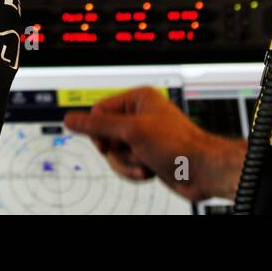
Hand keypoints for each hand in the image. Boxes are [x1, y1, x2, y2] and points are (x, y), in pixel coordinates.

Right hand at [63, 86, 246, 201]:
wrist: (201, 171)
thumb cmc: (177, 144)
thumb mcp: (131, 131)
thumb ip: (97, 125)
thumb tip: (70, 119)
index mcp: (137, 99)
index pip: (98, 112)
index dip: (100, 131)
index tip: (110, 142)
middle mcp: (138, 115)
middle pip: (104, 135)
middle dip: (118, 151)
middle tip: (134, 152)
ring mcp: (142, 137)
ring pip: (113, 153)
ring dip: (126, 164)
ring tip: (145, 163)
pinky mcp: (145, 154)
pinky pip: (125, 164)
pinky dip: (134, 171)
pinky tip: (149, 170)